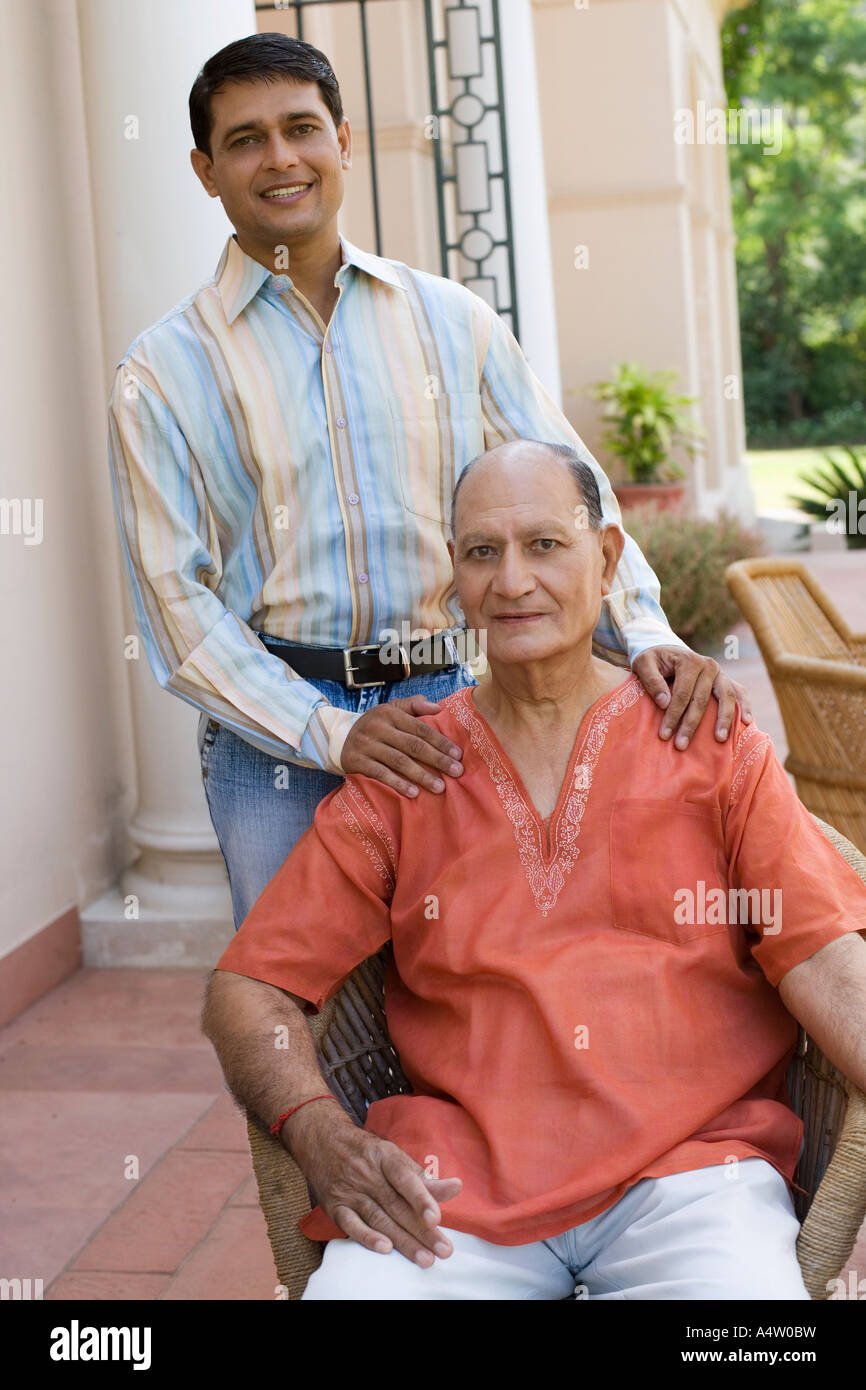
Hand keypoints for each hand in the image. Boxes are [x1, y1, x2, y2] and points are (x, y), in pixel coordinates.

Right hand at [288, 1104, 462, 1266]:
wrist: (321, 1140)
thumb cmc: (366, 1152)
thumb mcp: (393, 1155)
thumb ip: (422, 1177)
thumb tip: (455, 1188)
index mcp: (384, 1156)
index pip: (404, 1177)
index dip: (421, 1197)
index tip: (436, 1218)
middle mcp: (367, 1173)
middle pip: (396, 1205)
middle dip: (422, 1231)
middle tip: (444, 1251)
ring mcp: (349, 1190)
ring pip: (379, 1218)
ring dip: (402, 1241)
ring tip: (425, 1259)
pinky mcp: (335, 1206)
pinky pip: (350, 1224)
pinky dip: (366, 1237)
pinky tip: (384, 1249)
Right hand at [340, 696, 463, 797]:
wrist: (339, 737)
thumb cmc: (376, 725)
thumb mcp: (392, 709)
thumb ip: (414, 705)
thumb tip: (438, 708)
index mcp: (391, 713)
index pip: (420, 728)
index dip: (440, 741)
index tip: (458, 754)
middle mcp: (378, 727)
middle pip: (413, 745)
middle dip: (437, 759)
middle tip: (457, 772)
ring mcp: (366, 745)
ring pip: (398, 761)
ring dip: (421, 775)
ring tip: (439, 787)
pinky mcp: (356, 761)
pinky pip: (380, 773)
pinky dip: (397, 783)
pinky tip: (413, 793)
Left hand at [631, 646, 752, 749]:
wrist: (667, 651)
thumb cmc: (653, 660)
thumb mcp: (643, 663)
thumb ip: (651, 680)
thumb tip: (665, 702)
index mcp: (689, 661)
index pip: (682, 693)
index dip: (673, 715)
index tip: (664, 734)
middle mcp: (708, 665)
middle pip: (701, 699)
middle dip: (690, 724)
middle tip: (681, 745)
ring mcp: (720, 673)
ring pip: (726, 697)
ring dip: (724, 719)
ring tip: (720, 739)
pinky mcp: (725, 679)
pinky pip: (739, 692)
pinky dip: (745, 706)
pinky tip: (747, 722)